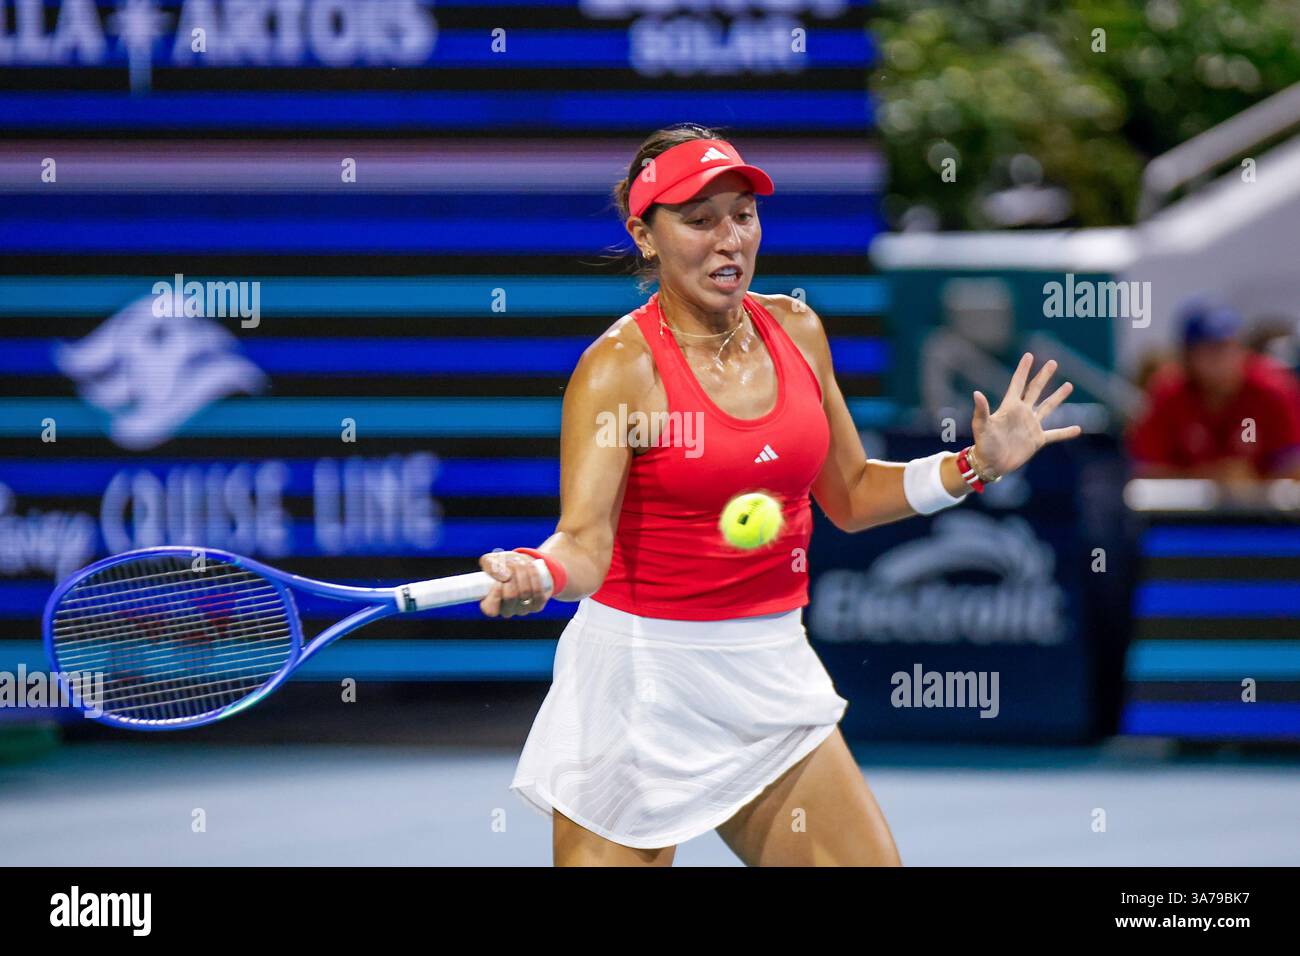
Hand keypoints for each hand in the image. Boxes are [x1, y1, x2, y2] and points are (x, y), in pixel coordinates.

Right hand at [478, 550, 550, 617]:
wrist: (522, 564)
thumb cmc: (501, 565)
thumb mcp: (490, 560)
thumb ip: (490, 566)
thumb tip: (506, 577)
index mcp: (491, 604)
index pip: (490, 610)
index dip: (494, 596)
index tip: (498, 581)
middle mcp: (506, 610)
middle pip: (510, 597)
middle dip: (512, 576)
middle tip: (512, 563)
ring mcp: (522, 610)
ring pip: (525, 593)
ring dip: (523, 573)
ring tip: (521, 562)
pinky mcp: (537, 605)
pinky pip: (538, 593)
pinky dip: (535, 577)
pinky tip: (531, 568)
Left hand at [972, 353, 1081, 476]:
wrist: (990, 463)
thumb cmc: (983, 444)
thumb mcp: (981, 426)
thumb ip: (981, 410)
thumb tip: (976, 393)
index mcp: (1010, 407)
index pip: (1018, 384)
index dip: (1023, 370)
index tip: (1029, 355)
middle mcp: (1022, 413)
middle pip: (1035, 390)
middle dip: (1044, 376)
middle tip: (1053, 362)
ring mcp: (1031, 425)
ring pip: (1047, 407)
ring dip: (1058, 397)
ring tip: (1068, 385)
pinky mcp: (1037, 440)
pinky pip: (1055, 434)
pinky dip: (1066, 432)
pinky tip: (1078, 429)